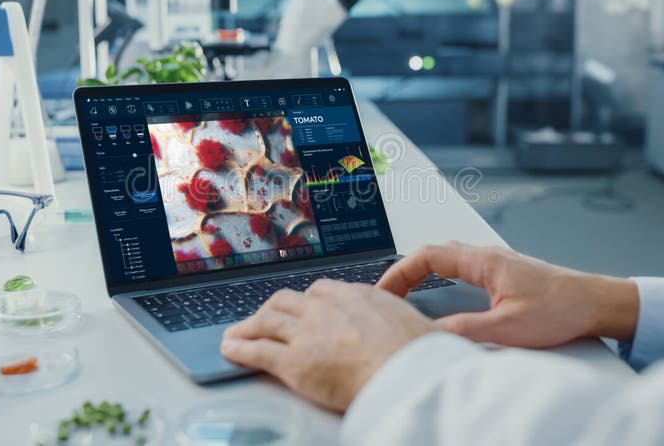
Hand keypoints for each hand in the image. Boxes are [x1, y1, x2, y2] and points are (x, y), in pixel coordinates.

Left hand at [221, 279, 436, 410]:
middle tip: (266, 316)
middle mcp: (329, 309)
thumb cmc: (421, 357)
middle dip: (274, 308)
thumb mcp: (420, 328)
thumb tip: (432, 335)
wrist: (410, 373)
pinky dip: (239, 349)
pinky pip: (257, 350)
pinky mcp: (293, 361)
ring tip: (238, 332)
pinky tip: (231, 350)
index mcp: (360, 296)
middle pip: (289, 300)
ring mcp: (308, 333)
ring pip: (267, 321)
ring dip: (248, 326)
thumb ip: (409, 327)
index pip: (323, 291)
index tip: (303, 306)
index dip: (308, 301)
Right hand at [377, 242, 638, 347]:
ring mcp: (497, 262)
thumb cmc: (562, 308)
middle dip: (405, 271)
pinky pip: (463, 266)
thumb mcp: (507, 327)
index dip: (398, 273)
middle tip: (388, 292)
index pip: (426, 256)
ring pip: (449, 257)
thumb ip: (465, 330)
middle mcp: (487, 255)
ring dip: (424, 271)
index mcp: (483, 261)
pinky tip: (445, 293)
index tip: (383, 291)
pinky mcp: (507, 273)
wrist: (597, 302)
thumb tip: (429, 334)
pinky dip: (442, 276)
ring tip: (408, 291)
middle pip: (433, 252)